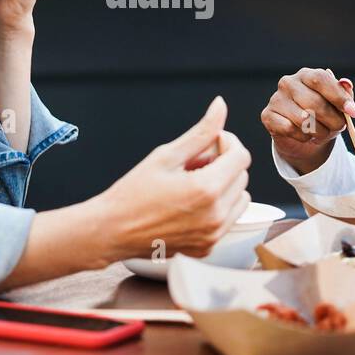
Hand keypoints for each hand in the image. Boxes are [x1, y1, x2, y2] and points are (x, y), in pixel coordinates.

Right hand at [95, 96, 251, 260]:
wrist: (112, 230)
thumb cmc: (133, 193)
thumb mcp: (167, 155)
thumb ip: (201, 132)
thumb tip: (220, 107)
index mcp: (207, 189)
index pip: (241, 156)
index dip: (227, 142)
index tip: (210, 142)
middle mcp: (215, 215)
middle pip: (242, 176)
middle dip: (223, 163)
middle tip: (194, 162)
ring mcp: (213, 235)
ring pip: (239, 198)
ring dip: (224, 186)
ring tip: (193, 183)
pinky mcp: (207, 247)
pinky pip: (228, 219)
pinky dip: (217, 207)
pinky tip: (191, 203)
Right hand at [260, 67, 354, 174]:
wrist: (302, 136)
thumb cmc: (322, 116)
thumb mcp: (337, 105)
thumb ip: (344, 94)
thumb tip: (346, 83)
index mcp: (306, 74)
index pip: (320, 79)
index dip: (338, 96)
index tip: (353, 112)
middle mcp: (288, 82)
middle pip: (314, 102)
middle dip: (333, 120)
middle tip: (340, 128)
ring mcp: (276, 98)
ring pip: (303, 119)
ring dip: (319, 132)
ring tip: (322, 133)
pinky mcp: (267, 115)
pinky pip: (290, 129)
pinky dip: (303, 137)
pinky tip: (305, 135)